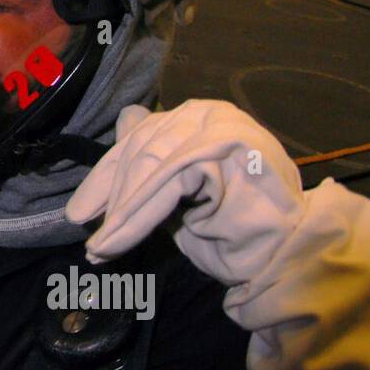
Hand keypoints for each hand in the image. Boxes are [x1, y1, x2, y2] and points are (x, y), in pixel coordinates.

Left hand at [65, 100, 304, 288]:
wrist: (289, 256)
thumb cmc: (237, 228)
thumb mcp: (181, 193)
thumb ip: (153, 160)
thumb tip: (125, 120)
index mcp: (198, 117)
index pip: (139, 142)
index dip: (104, 179)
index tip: (80, 212)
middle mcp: (208, 113)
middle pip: (140, 150)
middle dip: (110, 199)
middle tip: (91, 241)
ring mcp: (219, 126)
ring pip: (149, 165)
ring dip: (121, 213)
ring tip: (102, 248)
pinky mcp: (223, 148)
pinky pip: (166, 182)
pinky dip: (137, 216)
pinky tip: (118, 240)